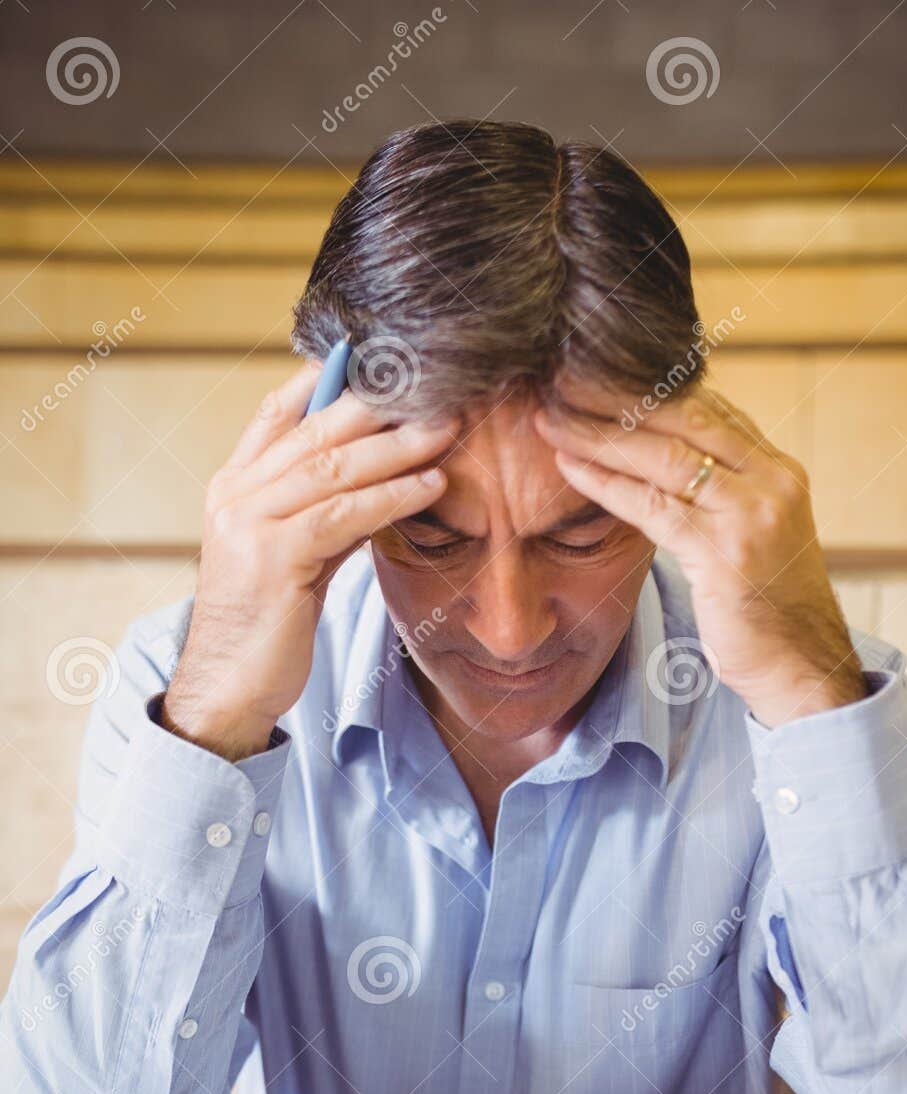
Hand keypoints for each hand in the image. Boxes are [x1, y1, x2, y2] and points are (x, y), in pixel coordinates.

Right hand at [162, 363, 455, 759]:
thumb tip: (381, 476)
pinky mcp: (273, 559)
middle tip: (435, 389)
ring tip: (445, 431)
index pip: (277, 413)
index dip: (326, 379)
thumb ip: (325, 511)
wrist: (228, 688)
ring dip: (396, 447)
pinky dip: (391, 497)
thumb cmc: (267, 626)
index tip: (379, 359)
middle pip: (314, 430)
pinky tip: (430, 486)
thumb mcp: (296, 555)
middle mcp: (235, 495)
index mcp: (233, 486)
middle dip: (378, 406)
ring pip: (333, 468)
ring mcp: (248, 524)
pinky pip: (343, 515)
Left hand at [535, 389, 865, 726]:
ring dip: (599, 436)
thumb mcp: (757, 538)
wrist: (803, 667)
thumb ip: (726, 498)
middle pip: (684, 420)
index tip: (597, 375)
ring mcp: (752, 514)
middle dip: (618, 399)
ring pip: (664, 457)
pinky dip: (606, 484)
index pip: (710, 410)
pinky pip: (653, 507)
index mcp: (780, 472)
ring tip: (551, 422)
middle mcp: (771, 482)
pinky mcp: (724, 552)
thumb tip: (672, 468)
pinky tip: (569, 468)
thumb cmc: (770, 613)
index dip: (650, 387)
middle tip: (562, 384)